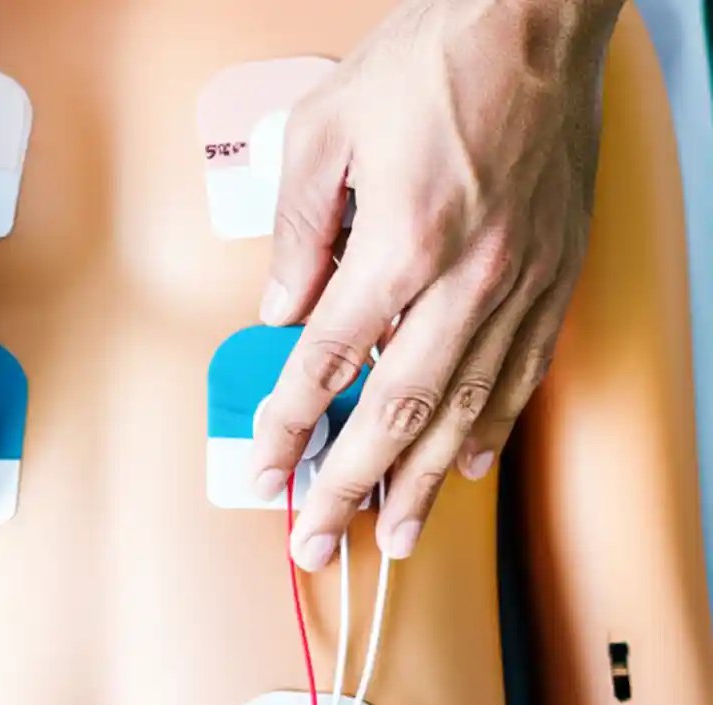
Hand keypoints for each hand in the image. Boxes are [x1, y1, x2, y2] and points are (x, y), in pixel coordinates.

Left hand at [252, 0, 623, 569]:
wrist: (531, 19)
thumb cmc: (429, 62)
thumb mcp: (324, 131)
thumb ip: (297, 231)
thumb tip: (279, 306)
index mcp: (399, 242)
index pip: (326, 361)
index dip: (287, 424)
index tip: (264, 466)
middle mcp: (464, 278)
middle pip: (396, 410)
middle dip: (350, 487)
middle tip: (319, 540)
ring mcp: (517, 283)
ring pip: (466, 410)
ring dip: (424, 483)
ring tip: (397, 537)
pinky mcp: (552, 276)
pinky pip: (522, 373)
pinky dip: (493, 428)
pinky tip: (467, 467)